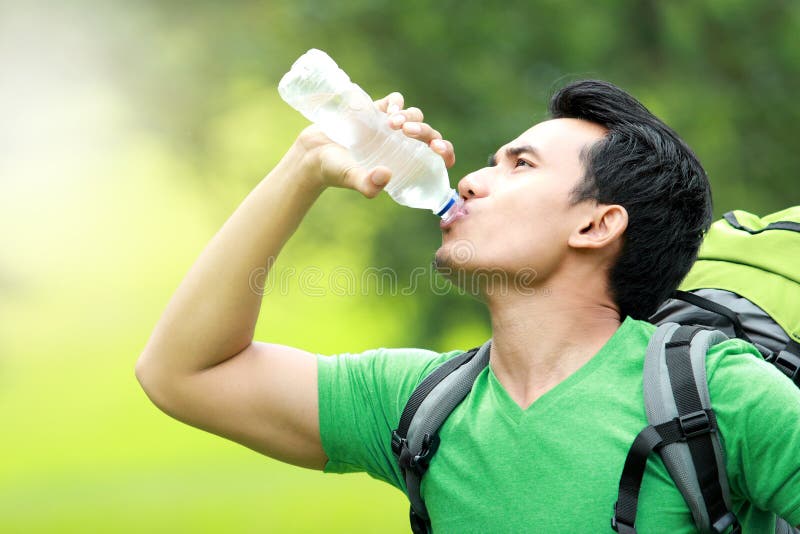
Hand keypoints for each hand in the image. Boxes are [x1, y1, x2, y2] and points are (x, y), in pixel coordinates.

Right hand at [293, 92, 455, 197]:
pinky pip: (396, 101)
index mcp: (405, 164)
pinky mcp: (376, 111)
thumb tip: (385, 176)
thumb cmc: (334, 171)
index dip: (444, 151)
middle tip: (407, 134)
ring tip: (392, 124)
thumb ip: (366, 184)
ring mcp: (390, 127)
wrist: (311, 153)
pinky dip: (397, 102)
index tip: (437, 149)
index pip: (436, 157)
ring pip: (415, 116)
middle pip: (428, 133)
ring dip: (411, 117)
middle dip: (425, 131)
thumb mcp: (351, 179)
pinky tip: (388, 111)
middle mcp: (402, 145)